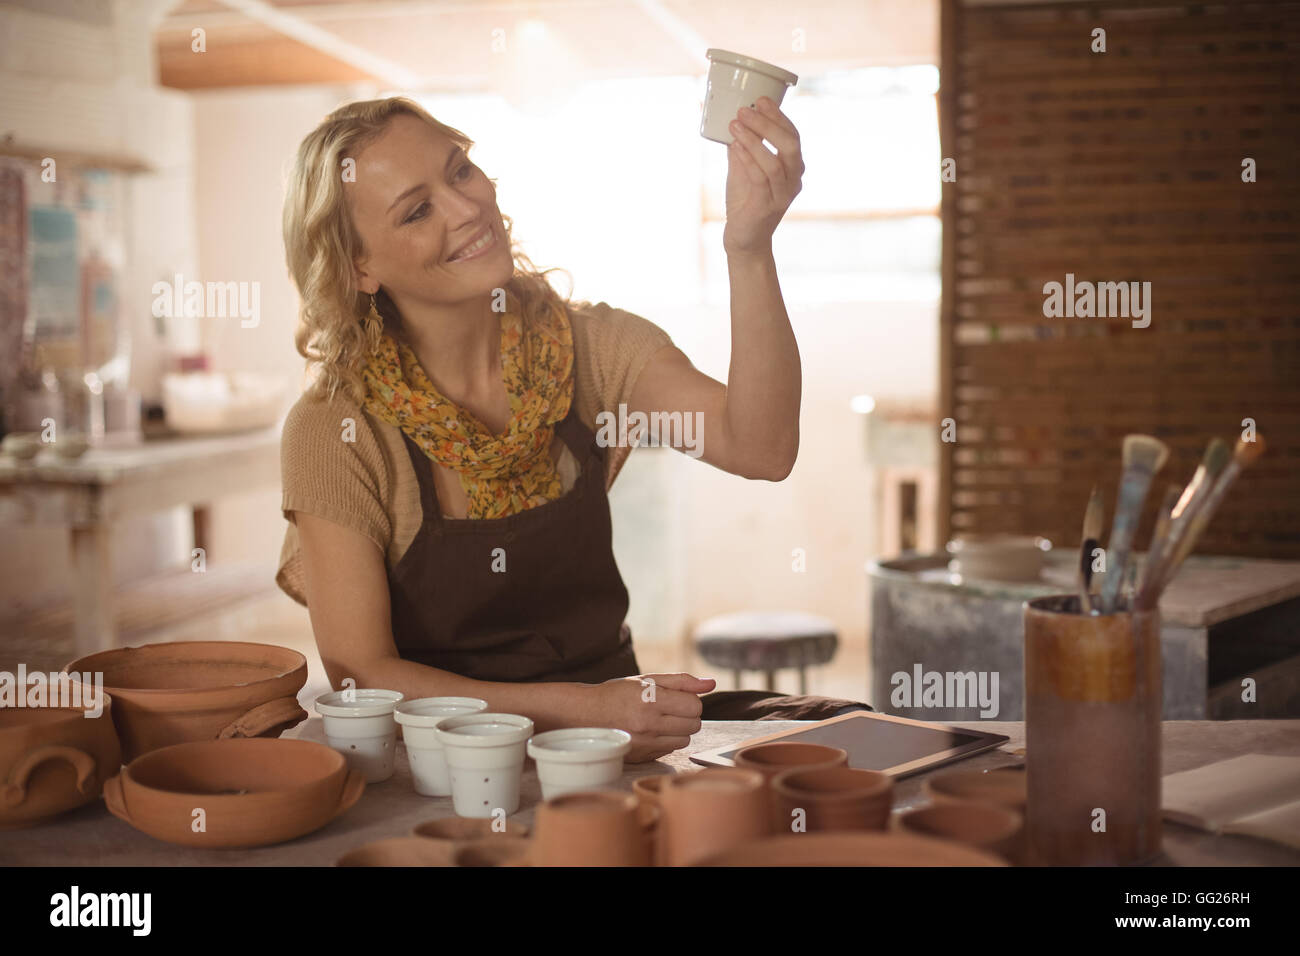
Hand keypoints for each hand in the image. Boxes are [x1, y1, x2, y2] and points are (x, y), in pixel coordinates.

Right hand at [583, 673, 715, 761]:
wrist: (585, 715)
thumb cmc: (617, 693)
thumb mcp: (647, 680)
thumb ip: (681, 681)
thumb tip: (711, 683)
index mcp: (651, 700)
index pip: (694, 705)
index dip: (690, 700)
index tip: (678, 697)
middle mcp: (648, 724)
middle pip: (694, 724)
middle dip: (687, 715)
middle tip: (670, 708)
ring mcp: (645, 743)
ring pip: (685, 739)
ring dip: (680, 729)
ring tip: (661, 720)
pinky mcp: (642, 757)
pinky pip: (671, 749)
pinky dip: (668, 740)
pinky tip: (652, 731)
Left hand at [722, 95, 803, 255]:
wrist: (744, 238)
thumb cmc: (746, 201)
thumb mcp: (743, 168)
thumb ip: (741, 146)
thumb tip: (728, 118)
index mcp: (793, 168)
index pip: (792, 135)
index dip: (778, 116)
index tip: (759, 100)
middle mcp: (794, 180)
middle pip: (790, 145)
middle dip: (767, 124)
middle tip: (745, 111)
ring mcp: (783, 196)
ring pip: (775, 162)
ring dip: (754, 140)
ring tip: (734, 125)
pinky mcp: (767, 208)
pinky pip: (760, 179)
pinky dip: (747, 160)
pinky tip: (734, 146)